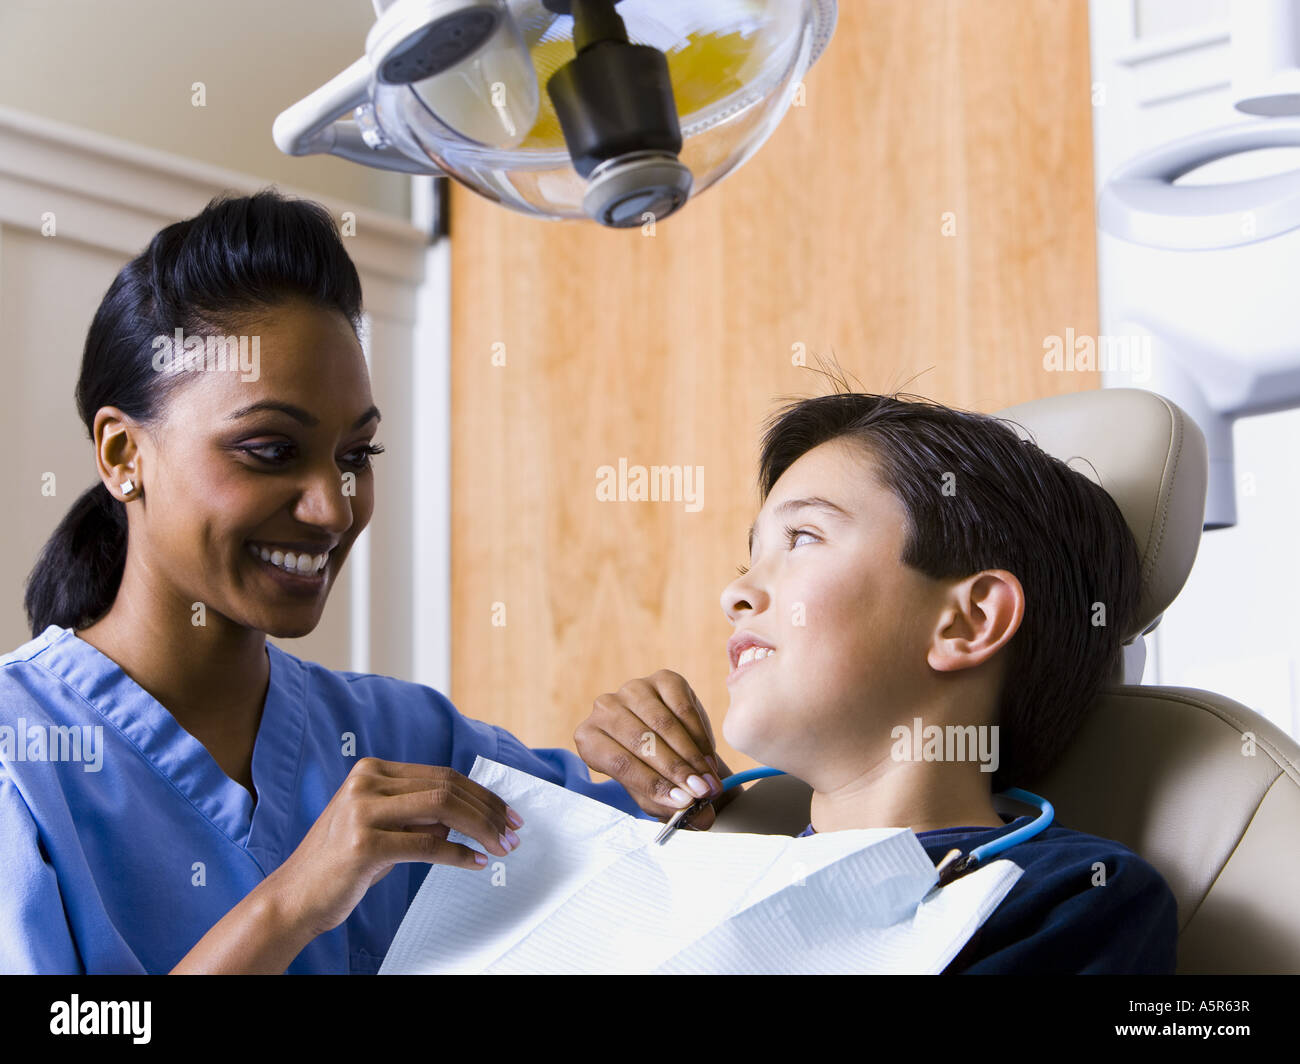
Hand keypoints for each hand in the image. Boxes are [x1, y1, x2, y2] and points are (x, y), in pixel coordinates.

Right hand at [264, 758, 523, 938]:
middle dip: (488, 810)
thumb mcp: (383, 827)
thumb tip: (472, 811)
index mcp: (371, 771)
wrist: (294, 899)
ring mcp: (362, 810)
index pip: (442, 775)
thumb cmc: (341, 866)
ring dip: (481, 829)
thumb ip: (419, 813)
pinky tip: (475, 863)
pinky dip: (458, 855)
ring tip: (502, 848)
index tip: (508, 813)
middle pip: (447, 788)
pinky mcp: (364, 844)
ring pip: (442, 809)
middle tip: (514, 832)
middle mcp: (366, 782)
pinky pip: (428, 845)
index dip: (481, 794)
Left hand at [575, 669, 732, 829]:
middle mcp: (604, 708)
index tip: (684, 802)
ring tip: (709, 779)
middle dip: (676, 771)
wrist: (668, 743)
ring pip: (663, 724)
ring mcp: (632, 689)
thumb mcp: (651, 794)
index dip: (653, 784)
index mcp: (589, 738)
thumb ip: (669, 804)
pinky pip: (682, 707)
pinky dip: (699, 735)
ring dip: (690, 755)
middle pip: (642, 741)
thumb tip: (699, 813)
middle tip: (702, 793)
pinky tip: (709, 757)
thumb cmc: (652, 772)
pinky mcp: (662, 679)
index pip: (620, 763)